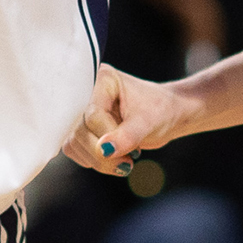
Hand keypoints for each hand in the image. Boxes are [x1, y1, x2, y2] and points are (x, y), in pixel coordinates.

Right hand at [61, 64, 195, 175]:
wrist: (168, 115)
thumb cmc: (161, 110)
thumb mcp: (148, 122)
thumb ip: (127, 136)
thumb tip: (104, 151)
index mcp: (103, 80)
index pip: (92, 114)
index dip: (109, 136)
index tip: (132, 151)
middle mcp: (88, 93)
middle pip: (80, 130)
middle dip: (102, 153)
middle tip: (127, 162)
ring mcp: (83, 112)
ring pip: (74, 142)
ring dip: (98, 160)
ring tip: (124, 161)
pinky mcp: (84, 128)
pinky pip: (75, 149)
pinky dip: (93, 160)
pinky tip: (113, 159)